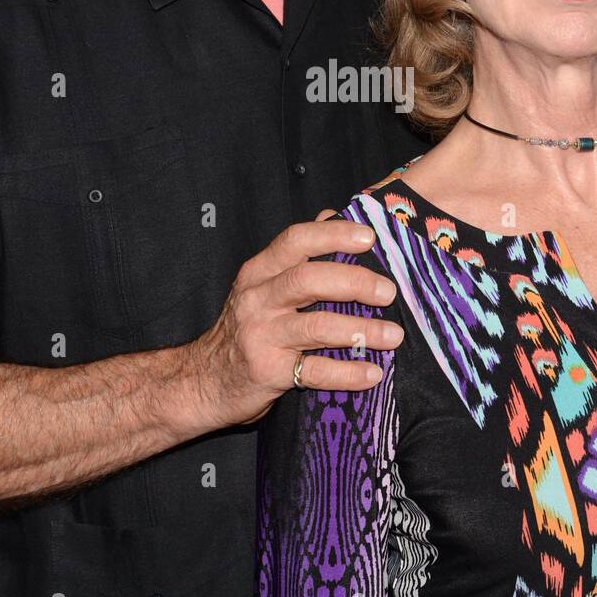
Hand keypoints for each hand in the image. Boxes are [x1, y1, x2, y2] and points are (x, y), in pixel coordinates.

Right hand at [178, 213, 403, 432]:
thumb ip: (295, 254)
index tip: (369, 238)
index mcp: (259, 272)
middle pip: (308, 280)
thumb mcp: (261, 285)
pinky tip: (372, 373)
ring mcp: (261, 336)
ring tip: (393, 336)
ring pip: (317, 326)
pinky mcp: (268, 373)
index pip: (295, 240)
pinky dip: (347, 372)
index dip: (333, 235)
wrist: (203, 381)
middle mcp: (257, 299)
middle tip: (389, 292)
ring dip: (361, 330)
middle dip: (355, 283)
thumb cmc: (244, 329)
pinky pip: (315, 371)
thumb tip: (331, 215)